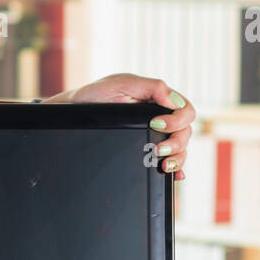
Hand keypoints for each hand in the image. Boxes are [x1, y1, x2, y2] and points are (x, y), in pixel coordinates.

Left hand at [40, 73, 195, 180]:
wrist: (73, 115)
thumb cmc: (95, 96)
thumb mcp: (121, 84)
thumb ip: (151, 87)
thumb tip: (173, 101)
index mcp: (158, 99)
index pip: (184, 110)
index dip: (178, 119)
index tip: (157, 124)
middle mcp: (160, 117)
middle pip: (185, 132)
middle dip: (176, 143)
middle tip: (158, 150)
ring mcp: (154, 134)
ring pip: (180, 148)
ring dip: (177, 158)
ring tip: (163, 165)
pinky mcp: (145, 147)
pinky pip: (168, 159)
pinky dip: (175, 169)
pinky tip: (172, 176)